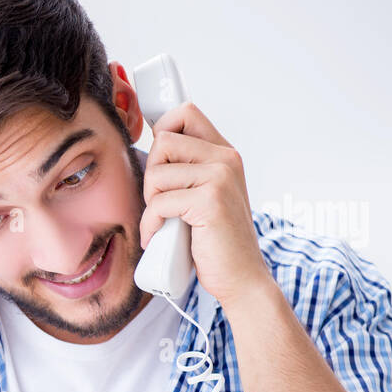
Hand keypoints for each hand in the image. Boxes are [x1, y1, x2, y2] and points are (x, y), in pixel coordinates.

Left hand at [139, 102, 274, 309]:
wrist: (241, 277)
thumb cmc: (216, 241)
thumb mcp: (204, 196)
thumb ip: (187, 170)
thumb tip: (153, 148)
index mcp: (224, 153)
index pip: (185, 113)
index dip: (161, 131)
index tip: (157, 163)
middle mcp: (225, 159)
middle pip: (164, 141)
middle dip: (151, 174)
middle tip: (160, 203)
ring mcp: (220, 177)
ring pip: (157, 173)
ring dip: (150, 203)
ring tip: (163, 222)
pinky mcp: (210, 200)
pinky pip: (159, 203)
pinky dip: (151, 224)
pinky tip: (158, 236)